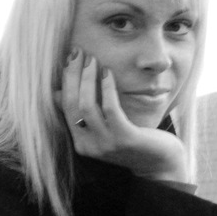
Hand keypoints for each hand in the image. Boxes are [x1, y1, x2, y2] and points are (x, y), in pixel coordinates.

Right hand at [58, 48, 187, 181]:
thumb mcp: (104, 127)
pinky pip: (110, 108)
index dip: (65, 80)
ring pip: (86, 106)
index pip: (65, 107)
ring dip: (87, 78)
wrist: (159, 163)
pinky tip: (108, 72)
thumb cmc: (133, 140)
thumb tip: (57, 93)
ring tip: (93, 59)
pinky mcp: (124, 139)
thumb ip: (84, 114)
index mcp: (81, 142)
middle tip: (77, 52)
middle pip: (72, 104)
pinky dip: (106, 88)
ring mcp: (106, 144)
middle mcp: (89, 146)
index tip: (70, 58)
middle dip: (72, 75)